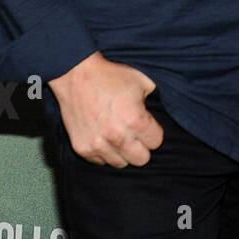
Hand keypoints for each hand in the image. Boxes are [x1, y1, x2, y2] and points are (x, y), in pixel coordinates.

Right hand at [48, 52, 163, 167]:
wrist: (77, 75)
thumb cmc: (111, 76)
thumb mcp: (143, 81)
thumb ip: (155, 100)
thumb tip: (161, 112)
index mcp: (135, 121)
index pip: (156, 142)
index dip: (153, 132)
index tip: (147, 124)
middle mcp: (117, 137)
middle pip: (141, 159)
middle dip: (141, 146)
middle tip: (134, 133)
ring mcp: (98, 145)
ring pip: (120, 163)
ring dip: (122, 151)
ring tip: (118, 134)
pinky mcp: (82, 148)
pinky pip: (100, 161)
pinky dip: (104, 152)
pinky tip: (104, 136)